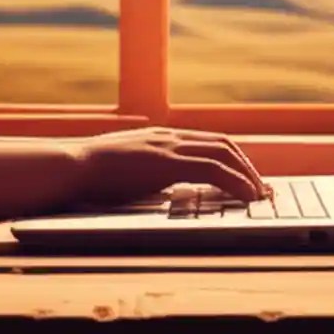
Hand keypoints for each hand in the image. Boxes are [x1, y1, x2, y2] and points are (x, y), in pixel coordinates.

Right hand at [74, 127, 266, 204]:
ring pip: (224, 153)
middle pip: (223, 143)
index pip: (208, 141)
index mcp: (161, 137)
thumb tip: (155, 184)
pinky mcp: (168, 163)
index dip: (232, 158)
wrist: (73, 166)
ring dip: (247, 174)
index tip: (245, 177)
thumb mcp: (125, 166)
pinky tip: (245, 196)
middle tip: (260, 187)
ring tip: (258, 195)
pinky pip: (214, 169)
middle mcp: (170, 137)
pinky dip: (235, 182)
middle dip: (247, 165)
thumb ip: (145, 170)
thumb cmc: (91, 173)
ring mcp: (169, 147)